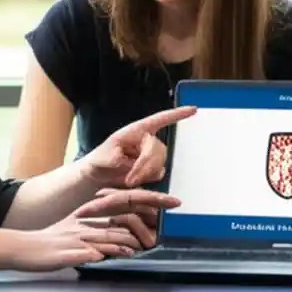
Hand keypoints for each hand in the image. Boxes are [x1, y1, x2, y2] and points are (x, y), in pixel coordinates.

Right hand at [7, 188, 181, 270]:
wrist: (24, 248)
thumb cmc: (52, 242)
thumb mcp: (79, 230)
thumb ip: (102, 230)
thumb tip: (126, 235)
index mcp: (92, 213)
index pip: (127, 201)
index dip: (151, 200)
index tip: (172, 202)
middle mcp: (88, 221)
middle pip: (123, 217)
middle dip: (146, 224)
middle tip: (160, 231)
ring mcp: (78, 236)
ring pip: (108, 235)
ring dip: (127, 242)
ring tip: (141, 248)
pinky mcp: (68, 251)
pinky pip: (89, 251)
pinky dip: (104, 253)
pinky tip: (114, 256)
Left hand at [80, 105, 196, 187]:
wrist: (98, 176)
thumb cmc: (100, 160)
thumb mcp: (103, 157)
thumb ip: (116, 159)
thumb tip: (127, 162)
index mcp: (136, 131)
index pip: (159, 120)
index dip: (177, 114)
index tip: (193, 109)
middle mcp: (146, 140)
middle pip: (158, 150)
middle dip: (145, 166)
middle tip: (129, 180)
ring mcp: (151, 154)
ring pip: (160, 162)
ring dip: (146, 173)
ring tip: (129, 181)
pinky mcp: (153, 167)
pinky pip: (159, 172)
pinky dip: (148, 178)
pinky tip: (136, 180)